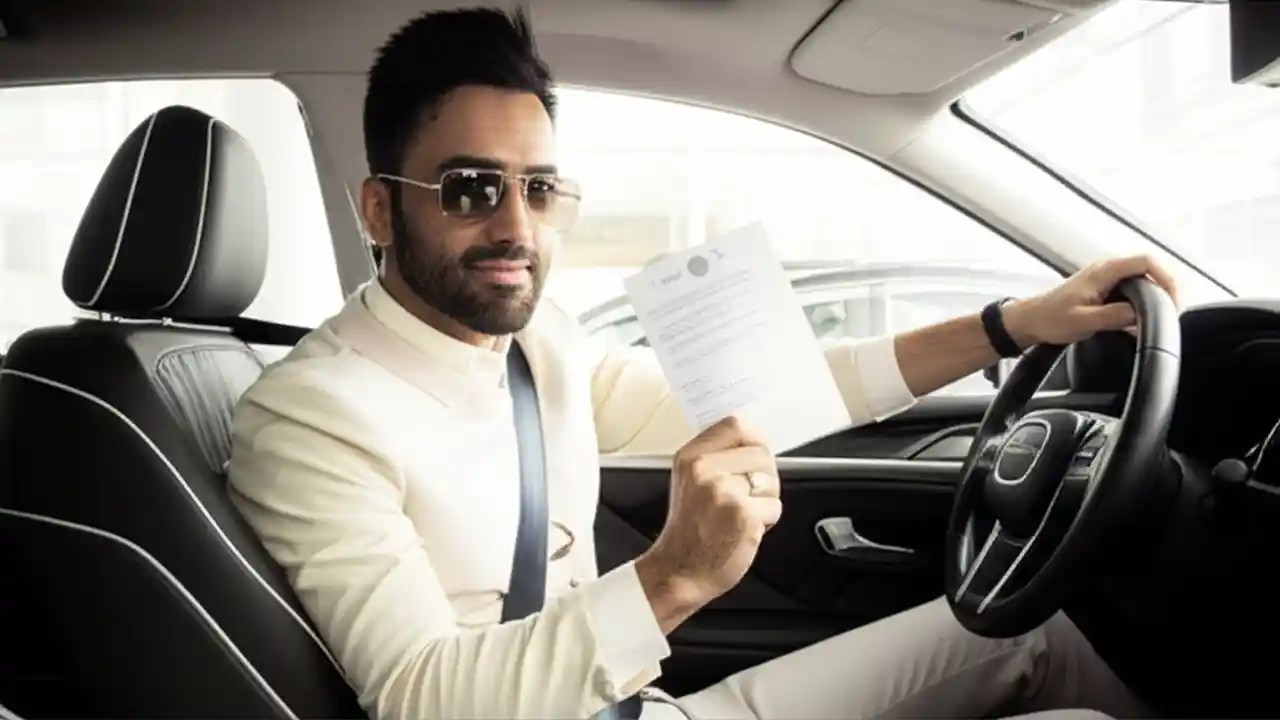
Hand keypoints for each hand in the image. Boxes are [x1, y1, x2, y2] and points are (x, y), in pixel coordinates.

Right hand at [634, 416, 780, 630]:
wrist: (679, 571)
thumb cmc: (689, 531)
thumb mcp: (690, 482)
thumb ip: (716, 458)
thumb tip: (754, 443)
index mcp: (690, 457)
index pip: (735, 425)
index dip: (755, 439)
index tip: (756, 454)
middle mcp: (704, 470)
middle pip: (760, 452)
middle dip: (765, 475)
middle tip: (748, 496)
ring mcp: (723, 491)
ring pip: (770, 480)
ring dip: (766, 500)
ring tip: (742, 514)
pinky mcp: (742, 514)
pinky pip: (774, 506)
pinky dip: (767, 521)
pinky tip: (745, 529)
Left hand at [1003, 254, 1179, 347]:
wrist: (1028, 322)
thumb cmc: (1049, 319)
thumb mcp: (1084, 321)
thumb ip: (1116, 316)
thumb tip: (1142, 315)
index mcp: (1104, 271)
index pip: (1147, 262)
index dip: (1167, 279)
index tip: (1173, 301)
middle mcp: (1107, 270)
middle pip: (1149, 270)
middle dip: (1164, 290)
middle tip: (1171, 312)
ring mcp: (1105, 280)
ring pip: (1141, 282)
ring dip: (1153, 298)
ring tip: (1160, 318)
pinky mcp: (1103, 292)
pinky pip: (1130, 293)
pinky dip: (1139, 306)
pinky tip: (1138, 324)